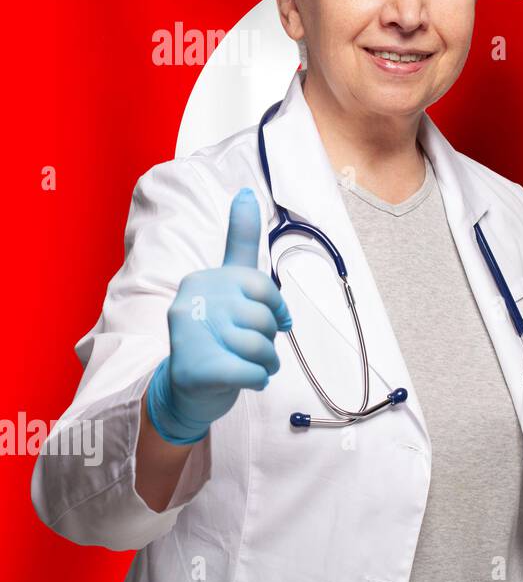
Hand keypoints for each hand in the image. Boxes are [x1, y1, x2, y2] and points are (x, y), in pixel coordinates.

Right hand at [146, 188, 292, 444]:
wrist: (187, 390)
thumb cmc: (218, 335)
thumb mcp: (229, 286)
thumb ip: (240, 242)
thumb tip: (247, 192)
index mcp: (201, 279)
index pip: (261, 286)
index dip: (275, 308)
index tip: (272, 319)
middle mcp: (191, 302)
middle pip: (264, 318)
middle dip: (268, 339)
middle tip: (250, 348)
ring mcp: (189, 336)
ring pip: (261, 347)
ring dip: (265, 363)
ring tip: (245, 364)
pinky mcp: (196, 368)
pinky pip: (254, 373)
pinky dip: (258, 380)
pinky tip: (243, 380)